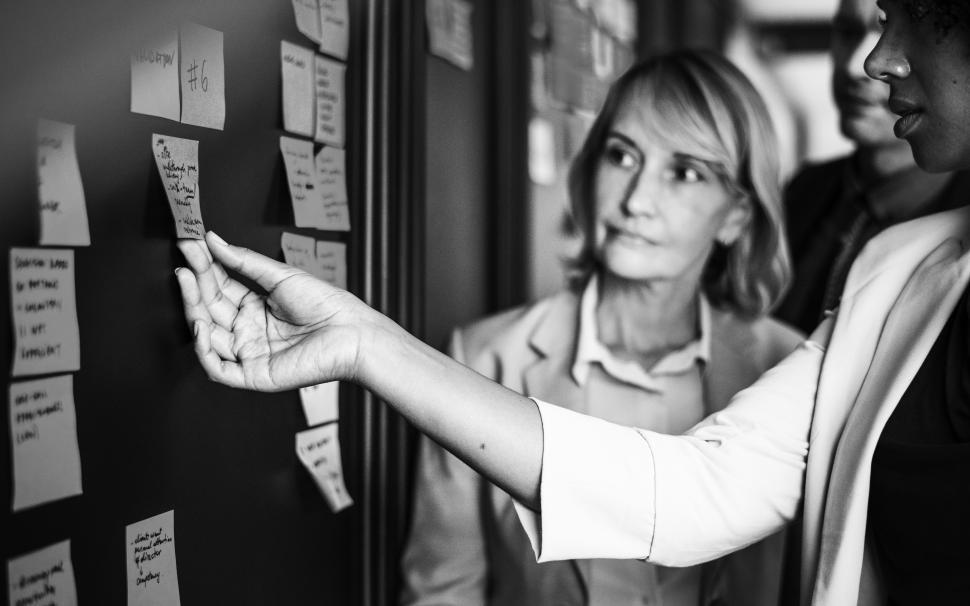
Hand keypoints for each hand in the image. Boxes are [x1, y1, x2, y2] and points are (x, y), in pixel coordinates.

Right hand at [175, 232, 376, 390]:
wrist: (352, 332)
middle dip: (194, 285)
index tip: (189, 244)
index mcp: (255, 309)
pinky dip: (204, 350)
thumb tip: (213, 240)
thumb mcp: (281, 276)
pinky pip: (218, 368)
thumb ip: (244, 262)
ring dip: (192, 310)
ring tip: (187, 281)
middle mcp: (248, 331)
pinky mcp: (254, 375)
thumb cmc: (326, 305)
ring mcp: (249, 354)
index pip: (219, 288)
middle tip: (183, 261)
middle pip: (210, 310)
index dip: (203, 268)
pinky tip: (200, 325)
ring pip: (208, 337)